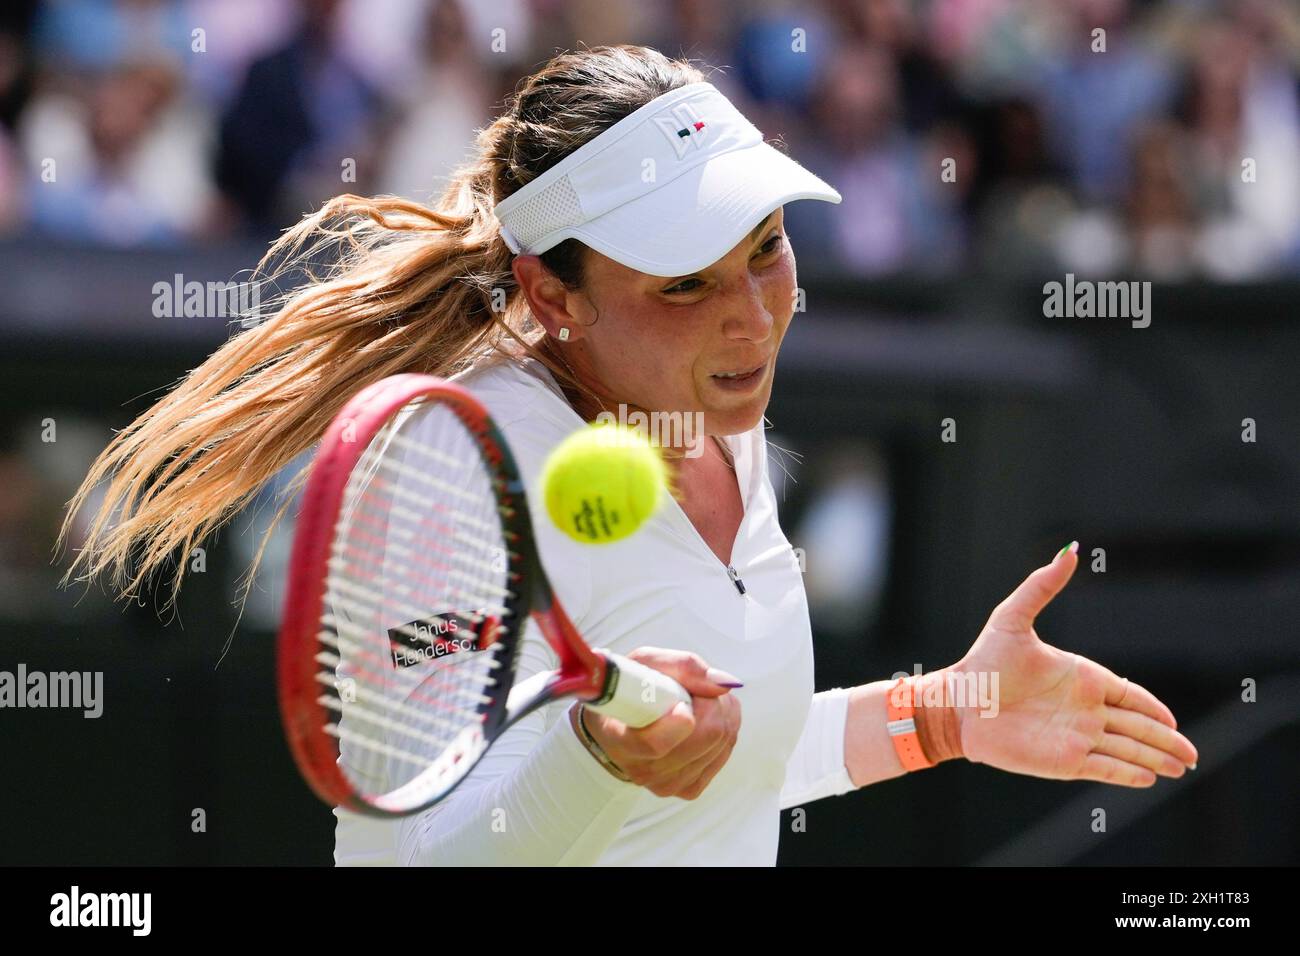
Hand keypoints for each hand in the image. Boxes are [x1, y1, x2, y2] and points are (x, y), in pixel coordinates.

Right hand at [573, 647, 741, 799]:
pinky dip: (724, 729)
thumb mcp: (646, 663)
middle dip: (710, 703)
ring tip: (696, 702)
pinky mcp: (688, 789)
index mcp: (619, 737)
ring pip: (722, 741)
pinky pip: (725, 752)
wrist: (622, 722)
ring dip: (720, 712)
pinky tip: (704, 720)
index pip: (654, 743)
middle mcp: (642, 768)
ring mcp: (666, 783)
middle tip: (693, 690)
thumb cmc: (631, 690)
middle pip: (705, 737)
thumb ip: (683, 667)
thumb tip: (724, 684)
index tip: (683, 705)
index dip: (677, 723)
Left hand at [940, 543, 1198, 786]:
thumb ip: (1043, 586)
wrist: (958, 703)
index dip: (1152, 708)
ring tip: (1181, 768)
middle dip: (1165, 740)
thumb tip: (1070, 550)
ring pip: (1126, 750)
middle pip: (1136, 727)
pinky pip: (1104, 769)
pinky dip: (1127, 775)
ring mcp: (1074, 737)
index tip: (1172, 720)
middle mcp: (1082, 710)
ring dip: (1154, 760)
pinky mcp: (1062, 762)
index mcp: (1080, 678)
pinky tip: (1148, 780)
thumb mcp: (1012, 618)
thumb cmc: (983, 662)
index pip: (1128, 695)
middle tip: (1192, 754)